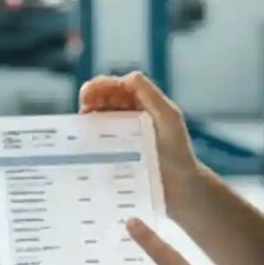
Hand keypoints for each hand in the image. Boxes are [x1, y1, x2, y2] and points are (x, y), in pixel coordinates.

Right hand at [79, 72, 206, 220]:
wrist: (181, 187)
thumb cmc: (179, 151)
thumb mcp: (168, 117)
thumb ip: (151, 94)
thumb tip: (128, 77)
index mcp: (143, 103)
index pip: (117, 87)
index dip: (100, 86)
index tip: (86, 95)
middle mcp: (131, 116)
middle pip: (104, 100)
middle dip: (90, 99)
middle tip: (83, 110)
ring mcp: (122, 135)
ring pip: (98, 118)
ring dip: (87, 117)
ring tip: (82, 124)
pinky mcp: (116, 153)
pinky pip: (98, 140)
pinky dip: (88, 137)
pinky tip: (83, 141)